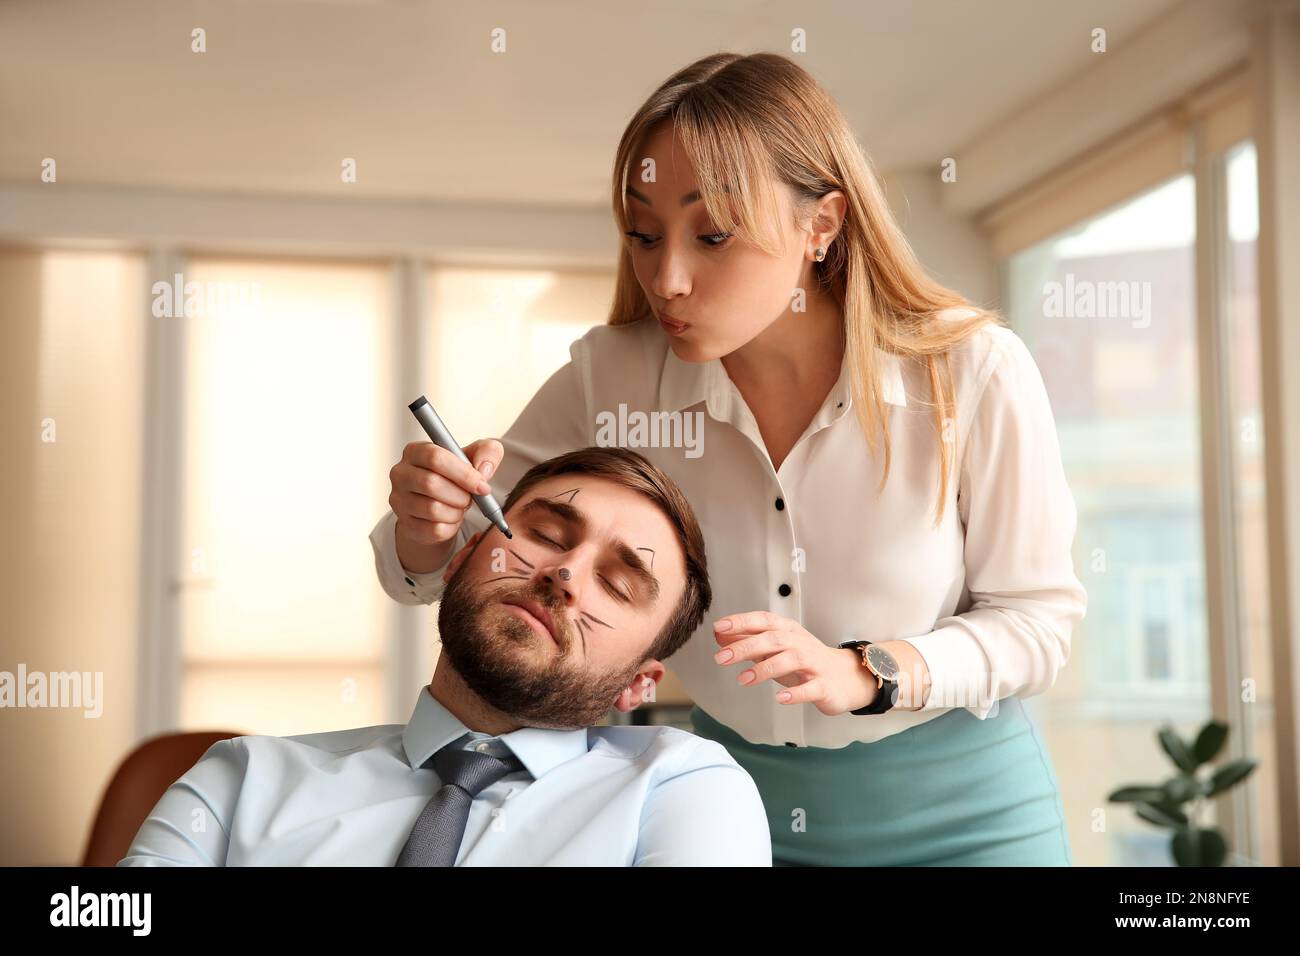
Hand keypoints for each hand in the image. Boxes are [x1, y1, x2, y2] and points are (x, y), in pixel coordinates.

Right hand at [388, 437, 503, 547]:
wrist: (440, 505)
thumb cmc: (455, 477)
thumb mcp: (475, 456)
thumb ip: (487, 451)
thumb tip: (483, 469)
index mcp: (415, 451)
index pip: (435, 458)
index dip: (463, 473)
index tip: (482, 485)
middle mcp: (401, 474)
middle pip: (431, 484)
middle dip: (460, 495)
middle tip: (470, 498)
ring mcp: (399, 500)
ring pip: (432, 509)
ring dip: (456, 511)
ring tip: (459, 506)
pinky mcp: (406, 524)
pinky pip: (434, 529)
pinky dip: (451, 526)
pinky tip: (451, 518)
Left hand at [712, 612, 879, 715]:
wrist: (846, 677)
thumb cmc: (805, 662)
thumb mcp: (776, 650)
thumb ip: (750, 642)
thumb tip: (719, 636)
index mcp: (788, 631)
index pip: (763, 620)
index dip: (741, 622)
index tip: (719, 627)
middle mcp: (801, 643)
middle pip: (772, 639)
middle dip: (745, 647)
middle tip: (721, 657)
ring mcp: (814, 663)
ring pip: (790, 659)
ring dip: (765, 668)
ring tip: (743, 679)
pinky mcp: (825, 685)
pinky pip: (811, 688)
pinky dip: (796, 693)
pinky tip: (780, 698)